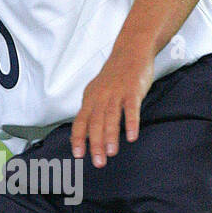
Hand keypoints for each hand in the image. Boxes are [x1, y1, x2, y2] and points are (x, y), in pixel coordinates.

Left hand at [70, 47, 154, 168]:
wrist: (132, 49)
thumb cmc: (116, 75)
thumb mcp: (99, 91)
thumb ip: (93, 112)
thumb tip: (86, 135)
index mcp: (91, 98)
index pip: (80, 121)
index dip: (78, 138)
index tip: (78, 155)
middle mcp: (101, 95)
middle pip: (95, 122)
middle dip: (95, 144)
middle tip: (98, 162)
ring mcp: (117, 92)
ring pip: (111, 116)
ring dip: (111, 136)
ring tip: (111, 153)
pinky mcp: (133, 89)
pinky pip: (131, 108)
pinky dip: (131, 122)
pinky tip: (132, 136)